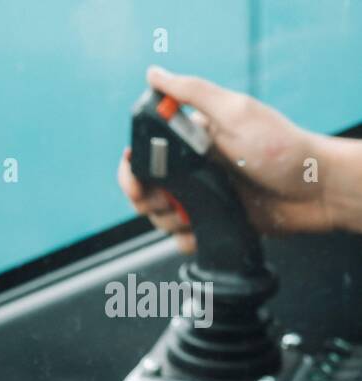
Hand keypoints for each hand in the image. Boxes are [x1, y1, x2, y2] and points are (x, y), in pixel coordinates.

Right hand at [118, 65, 335, 252]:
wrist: (316, 190)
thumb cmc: (282, 147)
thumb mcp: (235, 112)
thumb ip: (192, 93)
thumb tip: (154, 75)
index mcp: (192, 140)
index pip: (144, 155)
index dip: (132, 169)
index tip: (136, 175)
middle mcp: (193, 169)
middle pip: (145, 190)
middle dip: (146, 199)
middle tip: (165, 201)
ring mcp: (202, 196)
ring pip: (160, 217)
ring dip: (169, 221)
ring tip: (193, 214)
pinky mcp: (213, 221)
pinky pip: (183, 239)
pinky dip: (187, 239)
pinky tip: (203, 229)